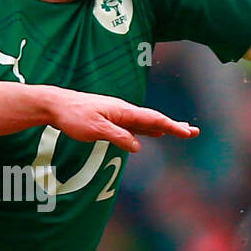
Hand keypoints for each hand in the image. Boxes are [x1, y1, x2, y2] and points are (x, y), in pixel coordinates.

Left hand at [44, 87, 198, 153]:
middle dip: (175, 126)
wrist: (55, 104)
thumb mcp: (95, 129)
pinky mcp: (112, 119)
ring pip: (147, 121)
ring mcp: (119, 114)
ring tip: (181, 131)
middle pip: (155, 119)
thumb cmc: (73, 116)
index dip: (173, 127)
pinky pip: (137, 124)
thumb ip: (118, 136)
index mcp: (123, 111)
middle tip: (194, 132)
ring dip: (165, 126)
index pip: (154, 119)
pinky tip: (155, 132)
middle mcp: (124, 111)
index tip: (188, 133)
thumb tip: (138, 146)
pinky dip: (150, 128)